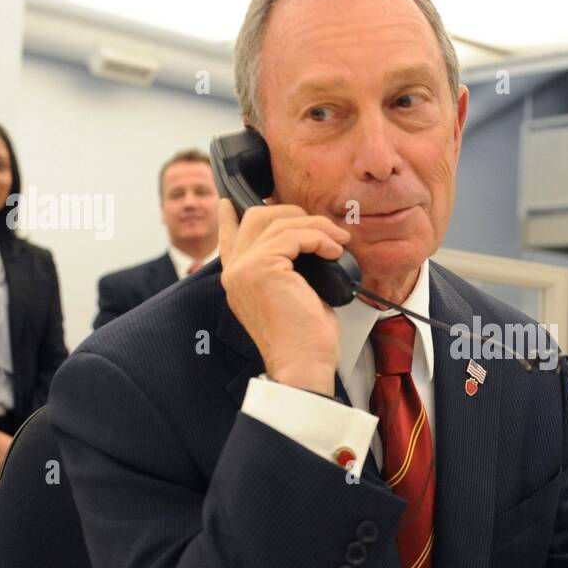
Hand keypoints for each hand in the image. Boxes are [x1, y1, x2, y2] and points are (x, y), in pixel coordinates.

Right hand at [218, 198, 350, 394]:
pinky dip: (320, 238)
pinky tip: (335, 251)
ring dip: (317, 227)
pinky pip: (294, 235)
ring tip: (339, 242)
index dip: (231, 215)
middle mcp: (235, 271)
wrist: (303, 365)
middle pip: (256, 217)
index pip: (228, 236)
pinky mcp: (261, 268)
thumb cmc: (304, 339)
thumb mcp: (293, 294)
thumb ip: (287, 267)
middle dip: (294, 214)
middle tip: (323, 228)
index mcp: (238, 279)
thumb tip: (305, 242)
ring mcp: (244, 268)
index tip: (232, 202)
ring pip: (278, 221)